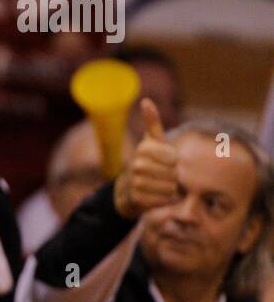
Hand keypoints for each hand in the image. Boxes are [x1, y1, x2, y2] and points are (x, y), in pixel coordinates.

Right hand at [113, 98, 177, 218]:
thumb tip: (146, 100)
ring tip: (158, 186)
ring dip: (169, 189)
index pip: (174, 158)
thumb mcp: (152, 142)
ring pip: (170, 188)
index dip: (173, 162)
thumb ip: (152, 122)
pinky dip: (164, 200)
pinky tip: (155, 196)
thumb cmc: (147, 162)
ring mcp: (135, 182)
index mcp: (143, 148)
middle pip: (173, 173)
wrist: (128, 189)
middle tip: (162, 176)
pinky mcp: (137, 198)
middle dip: (172, 176)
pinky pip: (164, 200)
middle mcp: (136, 164)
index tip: (164, 161)